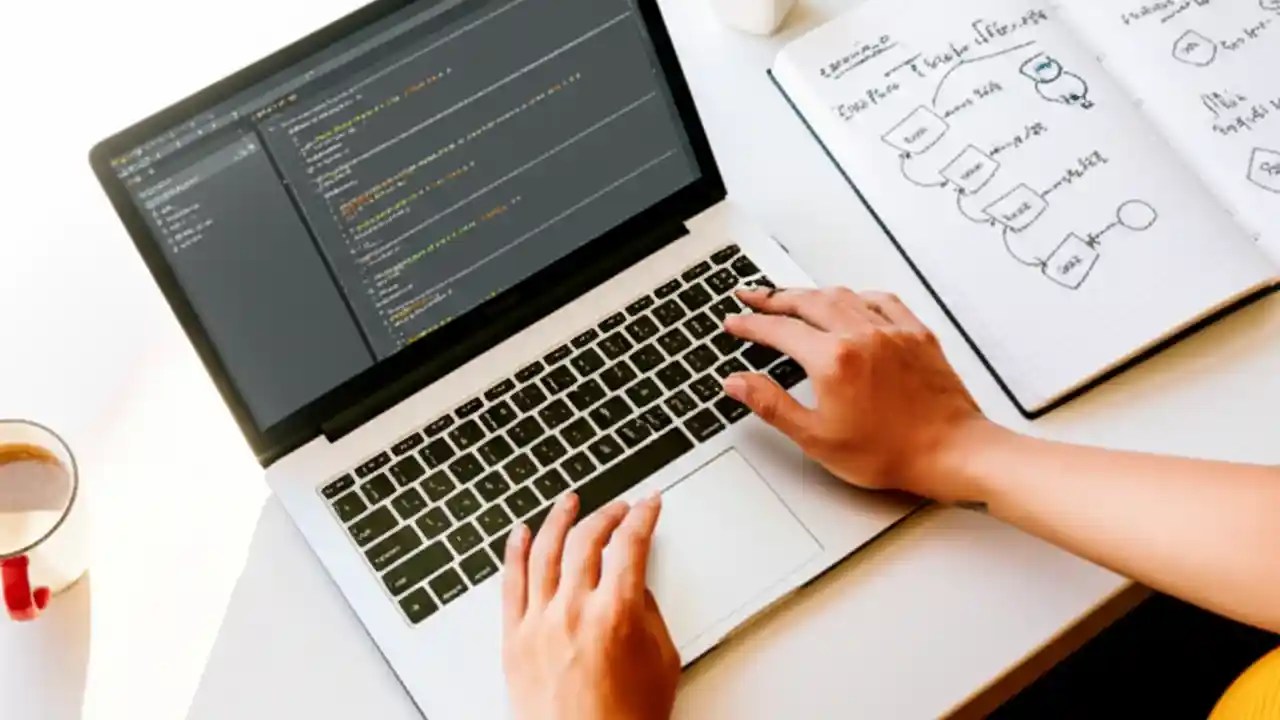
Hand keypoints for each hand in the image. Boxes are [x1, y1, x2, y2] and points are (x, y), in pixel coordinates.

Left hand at [503, 493, 679, 719]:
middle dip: (607, 515)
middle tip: (618, 508)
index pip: (630, 545)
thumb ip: (647, 612)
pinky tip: (520, 534)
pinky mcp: (513, 641)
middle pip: (586, 540)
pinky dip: (515, 552)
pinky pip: (510, 583)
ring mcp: (538, 624)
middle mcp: (573, 612)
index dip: (643, 517)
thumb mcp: (661, 660)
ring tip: (568, 502)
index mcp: (615, 614)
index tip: (648, 505)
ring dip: (559, 519)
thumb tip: (633, 583)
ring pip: (545, 551)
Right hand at [722, 287, 990, 502]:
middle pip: (807, 302)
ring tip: (792, 296)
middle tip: (751, 298)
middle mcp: (861, 335)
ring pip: (842, 295)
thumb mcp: (816, 437)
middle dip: (774, 298)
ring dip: (811, 293)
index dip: (751, 324)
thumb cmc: (891, 452)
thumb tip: (738, 382)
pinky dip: (857, 296)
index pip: (779, 330)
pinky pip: (882, 300)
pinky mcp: (916, 335)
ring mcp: (891, 331)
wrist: (950, 452)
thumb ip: (771, 404)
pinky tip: (851, 301)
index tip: (734, 322)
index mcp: (832, 359)